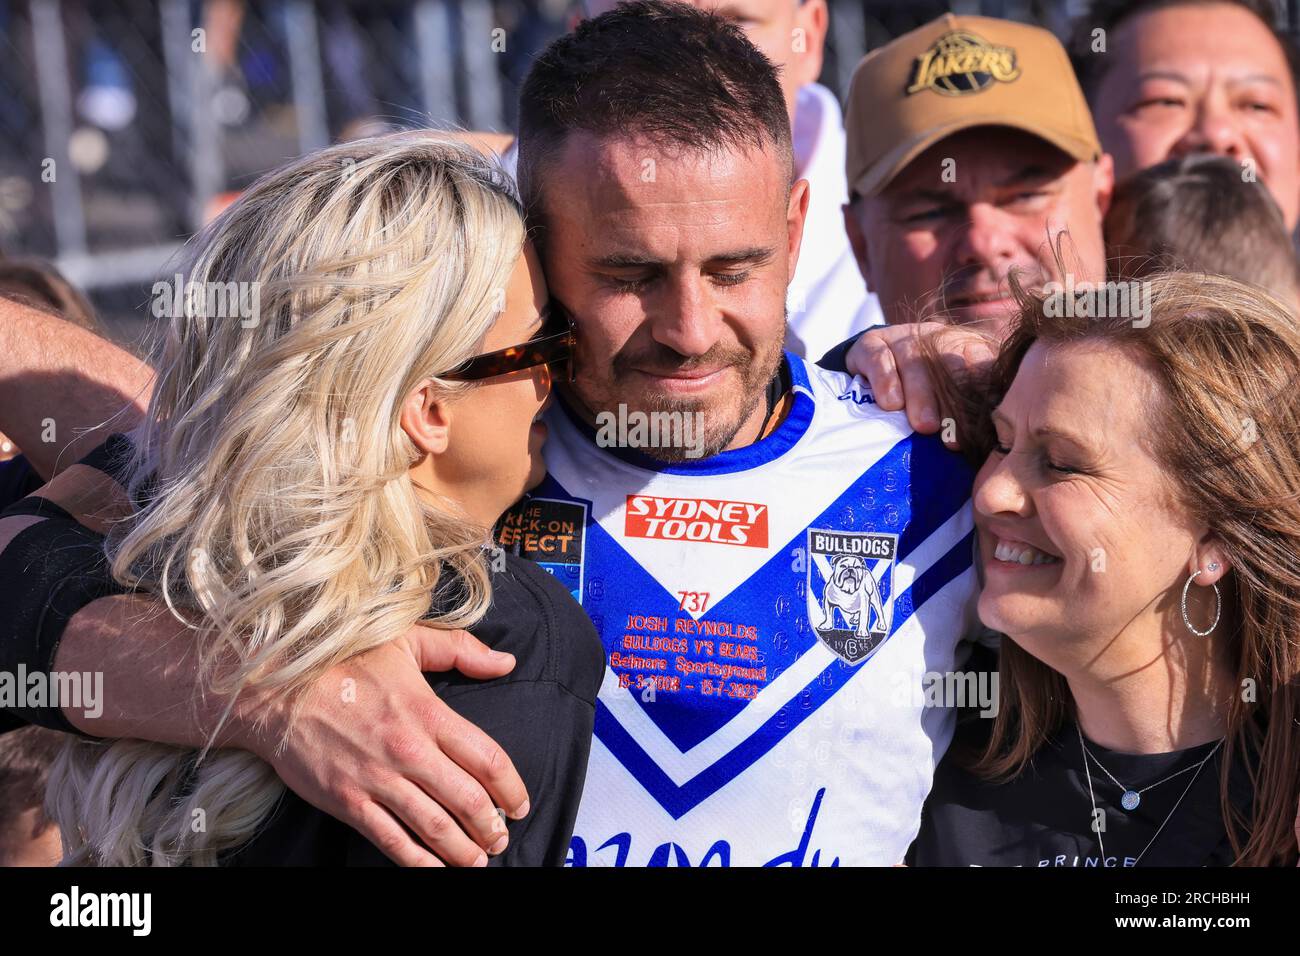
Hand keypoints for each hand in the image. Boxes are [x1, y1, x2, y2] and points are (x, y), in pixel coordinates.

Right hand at [234, 625, 526, 866]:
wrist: (275, 688)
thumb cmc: (344, 660)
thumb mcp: (406, 640)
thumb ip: (460, 650)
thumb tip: (506, 662)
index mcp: (429, 712)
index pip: (487, 758)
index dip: (511, 787)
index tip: (520, 802)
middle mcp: (409, 750)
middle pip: (467, 799)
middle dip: (492, 825)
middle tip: (501, 835)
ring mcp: (378, 780)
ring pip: (435, 827)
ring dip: (463, 850)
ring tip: (479, 859)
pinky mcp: (349, 802)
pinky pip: (392, 841)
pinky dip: (419, 862)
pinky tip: (436, 870)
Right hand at [844, 323, 995, 446]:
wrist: (875, 363)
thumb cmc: (923, 390)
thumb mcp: (951, 395)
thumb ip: (973, 406)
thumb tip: (993, 437)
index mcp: (964, 345)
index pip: (979, 364)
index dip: (981, 396)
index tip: (981, 429)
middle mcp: (935, 337)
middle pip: (948, 364)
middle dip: (951, 403)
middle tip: (952, 438)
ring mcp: (902, 337)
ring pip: (914, 362)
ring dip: (921, 395)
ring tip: (924, 426)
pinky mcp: (871, 342)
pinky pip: (879, 358)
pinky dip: (886, 381)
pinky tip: (891, 404)